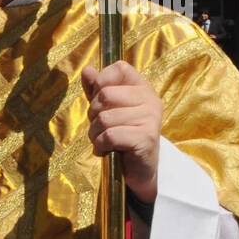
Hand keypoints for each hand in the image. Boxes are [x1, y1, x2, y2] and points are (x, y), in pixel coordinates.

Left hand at [82, 61, 163, 203]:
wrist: (139, 169)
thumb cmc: (121, 136)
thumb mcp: (107, 109)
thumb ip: (97, 89)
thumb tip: (87, 69)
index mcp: (142, 88)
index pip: (119, 69)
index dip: (101, 83)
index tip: (101, 102)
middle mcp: (150, 100)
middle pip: (105, 95)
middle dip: (93, 114)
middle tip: (102, 127)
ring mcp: (151, 118)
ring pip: (104, 118)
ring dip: (95, 134)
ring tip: (104, 141)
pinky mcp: (146, 137)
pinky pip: (110, 136)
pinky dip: (101, 146)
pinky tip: (107, 150)